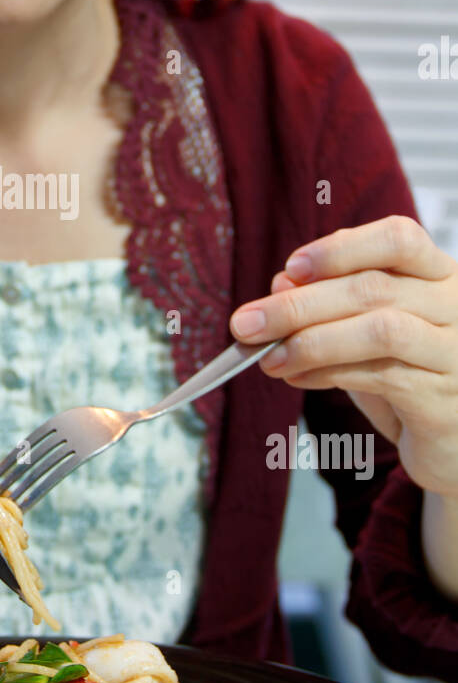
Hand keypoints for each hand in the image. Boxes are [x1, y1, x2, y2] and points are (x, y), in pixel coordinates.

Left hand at [229, 216, 457, 497]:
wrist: (451, 444)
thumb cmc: (406, 375)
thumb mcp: (364, 330)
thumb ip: (328, 302)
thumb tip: (280, 283)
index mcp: (438, 276)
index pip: (398, 239)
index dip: (340, 249)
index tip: (289, 268)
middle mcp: (457, 307)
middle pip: (373, 288)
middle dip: (299, 305)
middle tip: (246, 323)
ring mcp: (457, 353)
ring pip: (380, 330)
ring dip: (311, 341)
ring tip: (268, 358)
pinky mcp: (445, 401)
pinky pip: (381, 377)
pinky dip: (327, 374)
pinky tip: (296, 378)